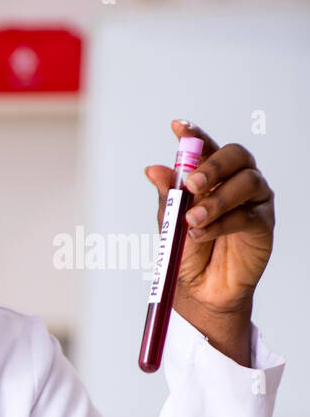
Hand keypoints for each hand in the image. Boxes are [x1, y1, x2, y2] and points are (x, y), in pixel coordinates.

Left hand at [144, 120, 273, 362]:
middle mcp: (237, 181)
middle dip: (212, 166)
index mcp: (213, 176)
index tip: (178, 127)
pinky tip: (201, 234)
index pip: (207, 148)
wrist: (200, 289)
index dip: (195, 135)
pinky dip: (221, 223)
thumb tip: (154, 170)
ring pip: (245, 183)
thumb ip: (167, 196)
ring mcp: (254, 200)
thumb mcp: (169, 222)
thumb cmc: (187, 251)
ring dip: (215, 200)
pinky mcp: (263, 224)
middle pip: (236, 156)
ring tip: (191, 220)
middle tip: (191, 184)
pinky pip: (247, 215)